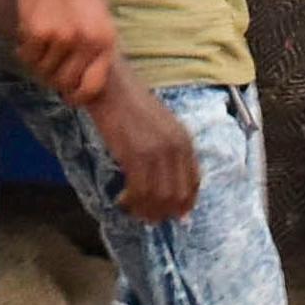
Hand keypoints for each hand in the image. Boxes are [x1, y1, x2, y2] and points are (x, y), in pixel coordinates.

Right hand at [9, 0, 119, 109]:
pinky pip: (27, 57)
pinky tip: (27, 33)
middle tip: (46, 61)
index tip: (67, 95)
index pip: (93, 86)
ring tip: (39, 39)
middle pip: (64, 82)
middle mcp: (87, 43)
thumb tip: (78, 86)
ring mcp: (63, 39)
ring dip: (36, 60)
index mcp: (106, 42)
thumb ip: (94, 52)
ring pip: (42, 70)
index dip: (77, 96)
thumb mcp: (98, 21)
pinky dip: (23, 49)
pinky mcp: (39, 33)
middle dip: (52, 76)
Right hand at [86, 81, 200, 223]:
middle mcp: (176, 148)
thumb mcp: (162, 128)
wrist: (111, 87)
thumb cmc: (131, 106)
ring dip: (145, 210)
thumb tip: (169, 188)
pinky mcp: (136, 155)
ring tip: (133, 210)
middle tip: (147, 218)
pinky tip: (122, 199)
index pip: (194, 183)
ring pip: (158, 197)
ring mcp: (157, 152)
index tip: (172, 215)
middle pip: (177, 195)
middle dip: (163, 212)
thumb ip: (170, 153)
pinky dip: (131, 201)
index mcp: (185, 140)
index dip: (184, 204)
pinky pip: (139, 191)